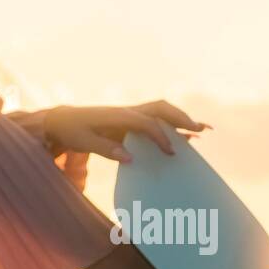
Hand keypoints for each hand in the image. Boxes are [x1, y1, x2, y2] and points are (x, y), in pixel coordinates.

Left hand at [43, 100, 211, 163]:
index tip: (172, 152)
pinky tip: (188, 136)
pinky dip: (173, 125)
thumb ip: (106, 149)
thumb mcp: (84, 142)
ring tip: (204, 129)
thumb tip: (130, 159)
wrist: (63, 119)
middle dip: (181, 118)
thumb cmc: (72, 131)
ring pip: (161, 111)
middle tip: (200, 130)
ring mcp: (131, 114)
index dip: (161, 137)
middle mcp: (128, 112)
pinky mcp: (131, 121)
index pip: (146, 123)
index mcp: (118, 116)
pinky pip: (156, 119)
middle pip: (160, 109)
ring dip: (181, 119)